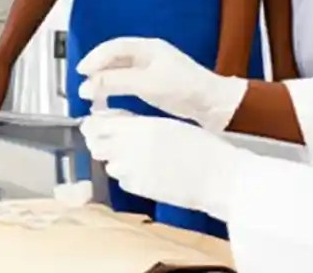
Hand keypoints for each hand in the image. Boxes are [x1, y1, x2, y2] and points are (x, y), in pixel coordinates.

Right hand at [76, 37, 247, 130]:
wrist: (212, 104)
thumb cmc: (187, 88)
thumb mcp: (146, 84)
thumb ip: (116, 82)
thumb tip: (88, 84)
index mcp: (149, 47)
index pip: (114, 47)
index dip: (95, 57)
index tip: (81, 71)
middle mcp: (149, 55)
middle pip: (116, 57)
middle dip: (97, 69)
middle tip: (83, 83)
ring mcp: (152, 69)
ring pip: (121, 70)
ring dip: (105, 80)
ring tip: (92, 92)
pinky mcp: (155, 84)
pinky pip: (129, 81)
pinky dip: (116, 88)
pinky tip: (109, 97)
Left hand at [80, 111, 245, 219]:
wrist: (219, 177)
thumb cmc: (202, 149)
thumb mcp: (169, 125)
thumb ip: (139, 124)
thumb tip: (118, 122)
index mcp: (142, 126)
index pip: (100, 122)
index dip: (94, 124)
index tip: (93, 123)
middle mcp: (132, 147)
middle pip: (95, 144)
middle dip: (98, 142)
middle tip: (105, 141)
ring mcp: (133, 170)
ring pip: (108, 164)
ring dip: (115, 161)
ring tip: (136, 159)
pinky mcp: (138, 189)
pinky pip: (123, 181)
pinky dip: (129, 177)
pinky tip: (148, 173)